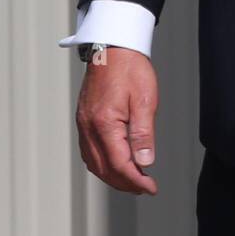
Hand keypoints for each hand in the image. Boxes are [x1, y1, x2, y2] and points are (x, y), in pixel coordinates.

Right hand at [75, 47, 159, 194]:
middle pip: (104, 169)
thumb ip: (143, 133)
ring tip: (133, 180)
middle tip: (145, 187)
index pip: (119, 164)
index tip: (151, 187)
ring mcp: (83, 125)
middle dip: (125, 183)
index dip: (136, 180)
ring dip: (113, 176)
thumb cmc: (130, 68)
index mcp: (104, 124)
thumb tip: (145, 161)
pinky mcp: (84, 120)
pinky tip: (116, 164)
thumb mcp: (144, 99)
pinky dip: (103, 164)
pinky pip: (90, 152)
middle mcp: (88, 128)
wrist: (113, 47)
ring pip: (94, 163)